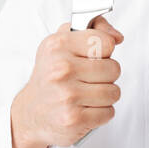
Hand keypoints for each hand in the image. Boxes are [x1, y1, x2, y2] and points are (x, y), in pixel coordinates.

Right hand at [12, 15, 123, 147]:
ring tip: (86, 94)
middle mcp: (61, 69)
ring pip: (114, 92)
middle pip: (114, 69)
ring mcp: (67, 95)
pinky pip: (109, 112)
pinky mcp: (74, 119)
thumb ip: (94, 29)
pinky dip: (100, 113)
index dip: (105, 51)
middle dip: (106, 75)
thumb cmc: (51, 75)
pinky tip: (84, 108)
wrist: (31, 113)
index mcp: (58, 45)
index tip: (94, 57)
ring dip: (105, 96)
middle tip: (88, 79)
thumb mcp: (64, 42)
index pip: (106, 42)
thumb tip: (117, 36)